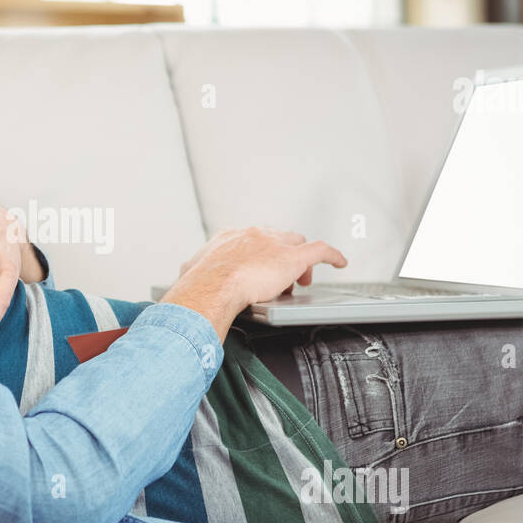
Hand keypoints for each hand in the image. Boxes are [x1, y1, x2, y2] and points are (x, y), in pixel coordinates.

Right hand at [161, 227, 347, 339]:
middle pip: (277, 238)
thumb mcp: (191, 275)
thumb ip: (192, 276)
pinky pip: (320, 251)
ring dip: (300, 261)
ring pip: (296, 245)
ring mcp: (274, 244)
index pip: (252, 238)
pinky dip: (332, 256)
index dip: (259, 254)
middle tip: (280, 278)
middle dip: (280, 256)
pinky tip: (341, 262)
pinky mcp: (293, 258)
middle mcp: (253, 235)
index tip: (258, 267)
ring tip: (301, 280)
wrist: (212, 286)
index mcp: (229, 237)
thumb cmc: (199, 286)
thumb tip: (182, 287)